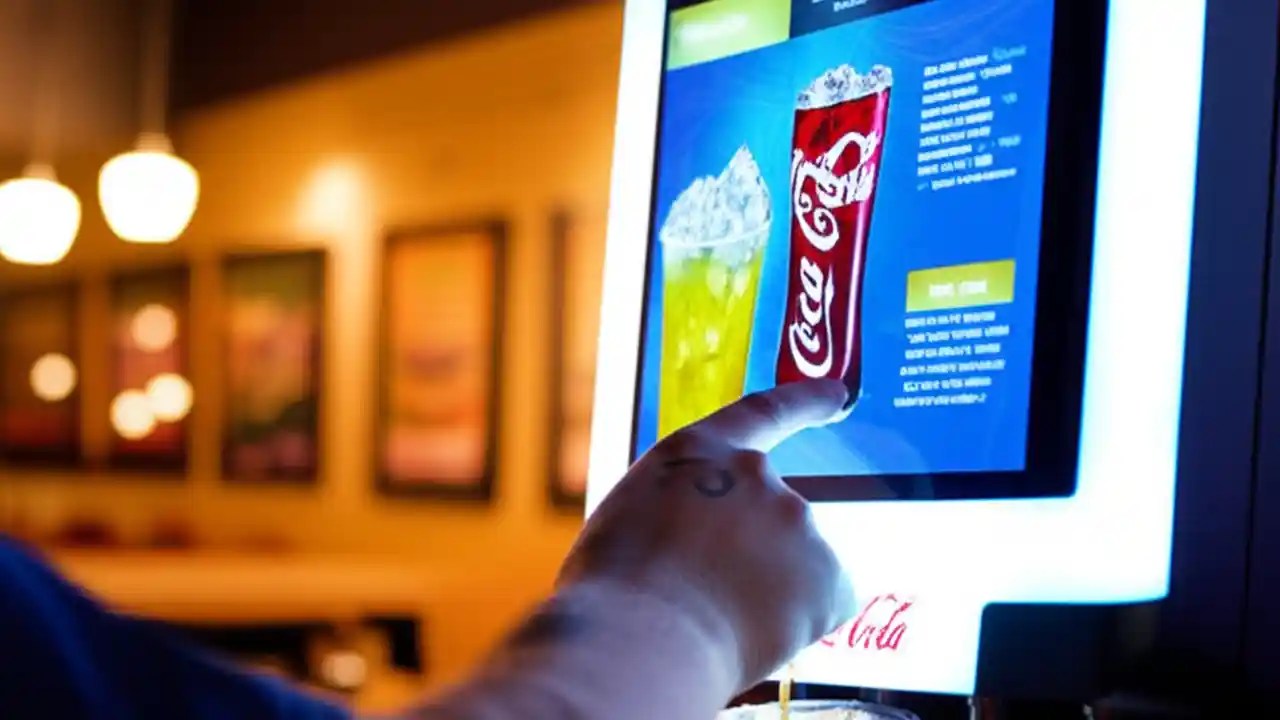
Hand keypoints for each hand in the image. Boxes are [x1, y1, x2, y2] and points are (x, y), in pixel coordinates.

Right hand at [558, 379, 855, 690]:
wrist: (642, 639)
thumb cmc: (615, 590)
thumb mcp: (630, 520)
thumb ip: (680, 514)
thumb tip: (694, 550)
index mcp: (699, 451)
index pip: (763, 413)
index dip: (804, 401)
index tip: (839, 392)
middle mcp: (756, 473)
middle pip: (768, 518)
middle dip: (746, 558)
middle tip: (701, 600)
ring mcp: (797, 521)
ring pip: (791, 570)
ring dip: (763, 595)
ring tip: (712, 623)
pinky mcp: (829, 577)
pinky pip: (819, 609)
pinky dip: (795, 628)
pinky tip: (750, 638)